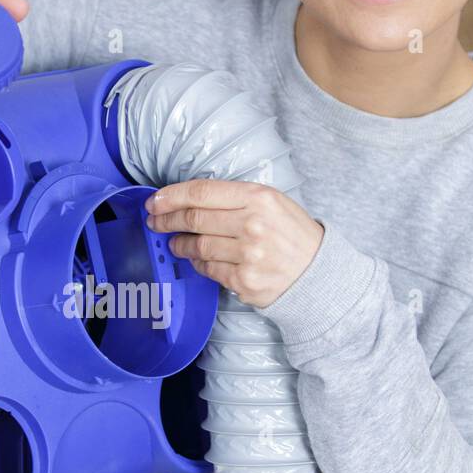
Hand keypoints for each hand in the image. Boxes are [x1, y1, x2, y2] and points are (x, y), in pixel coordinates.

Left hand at [144, 178, 323, 308]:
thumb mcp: (272, 202)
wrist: (317, 273)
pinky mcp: (243, 280)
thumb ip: (235, 198)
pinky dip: (197, 263)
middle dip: (167, 219)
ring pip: (197, 245)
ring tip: (174, 242)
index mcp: (258, 197)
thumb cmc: (292, 235)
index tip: (155, 201)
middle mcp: (252, 224)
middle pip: (194, 218)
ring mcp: (247, 254)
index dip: (171, 196)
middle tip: (155, 221)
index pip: (201, 193)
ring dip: (179, 243)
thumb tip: (190, 200)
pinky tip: (196, 258)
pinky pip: (208, 268)